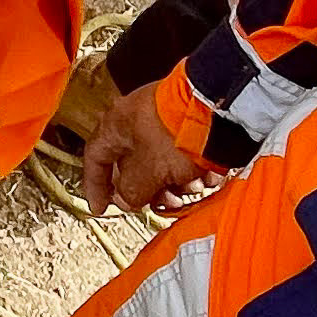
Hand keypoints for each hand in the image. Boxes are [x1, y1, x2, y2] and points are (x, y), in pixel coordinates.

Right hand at [82, 79, 206, 216]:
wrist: (221, 109)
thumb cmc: (177, 133)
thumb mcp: (148, 172)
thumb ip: (130, 191)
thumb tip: (125, 200)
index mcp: (117, 124)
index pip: (95, 158)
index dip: (95, 186)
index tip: (101, 207)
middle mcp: (138, 119)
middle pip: (132, 165)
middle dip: (148, 190)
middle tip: (160, 203)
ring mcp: (165, 120)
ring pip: (161, 162)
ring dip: (175, 183)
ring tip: (192, 190)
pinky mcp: (190, 124)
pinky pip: (184, 153)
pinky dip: (193, 170)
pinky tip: (207, 177)